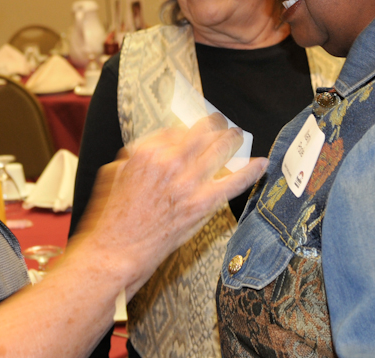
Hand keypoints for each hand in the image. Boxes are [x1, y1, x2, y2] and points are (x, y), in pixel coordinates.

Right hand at [73, 113, 266, 294]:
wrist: (117, 250)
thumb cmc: (113, 216)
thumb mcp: (115, 173)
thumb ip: (136, 155)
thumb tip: (154, 148)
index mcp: (147, 151)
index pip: (176, 129)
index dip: (187, 129)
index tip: (192, 131)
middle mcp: (170, 162)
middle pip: (202, 131)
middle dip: (214, 124)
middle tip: (221, 123)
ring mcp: (188, 183)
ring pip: (220, 149)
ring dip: (233, 139)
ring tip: (237, 136)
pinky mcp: (202, 204)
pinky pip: (233, 182)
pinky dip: (250, 171)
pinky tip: (261, 163)